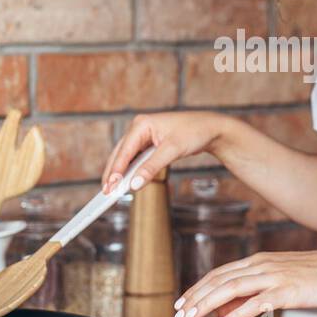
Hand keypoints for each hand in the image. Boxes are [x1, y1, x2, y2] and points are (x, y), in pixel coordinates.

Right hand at [100, 111, 229, 191]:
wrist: (211, 129)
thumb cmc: (194, 133)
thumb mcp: (172, 151)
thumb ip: (151, 167)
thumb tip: (134, 184)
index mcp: (142, 124)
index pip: (124, 150)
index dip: (115, 170)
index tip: (109, 186)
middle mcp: (139, 127)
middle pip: (120, 153)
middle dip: (113, 173)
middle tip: (106, 193)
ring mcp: (144, 135)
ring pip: (126, 156)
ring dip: (120, 172)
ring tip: (112, 190)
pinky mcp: (150, 143)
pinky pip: (135, 158)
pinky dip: (130, 170)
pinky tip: (125, 181)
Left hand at [173, 245, 316, 316]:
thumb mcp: (282, 280)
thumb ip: (256, 291)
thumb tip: (230, 307)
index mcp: (260, 261)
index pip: (220, 273)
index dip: (198, 287)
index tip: (182, 301)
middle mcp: (263, 265)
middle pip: (219, 279)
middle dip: (194, 297)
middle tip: (178, 313)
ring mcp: (274, 275)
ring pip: (231, 288)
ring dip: (207, 304)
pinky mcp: (287, 289)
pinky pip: (255, 302)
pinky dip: (235, 312)